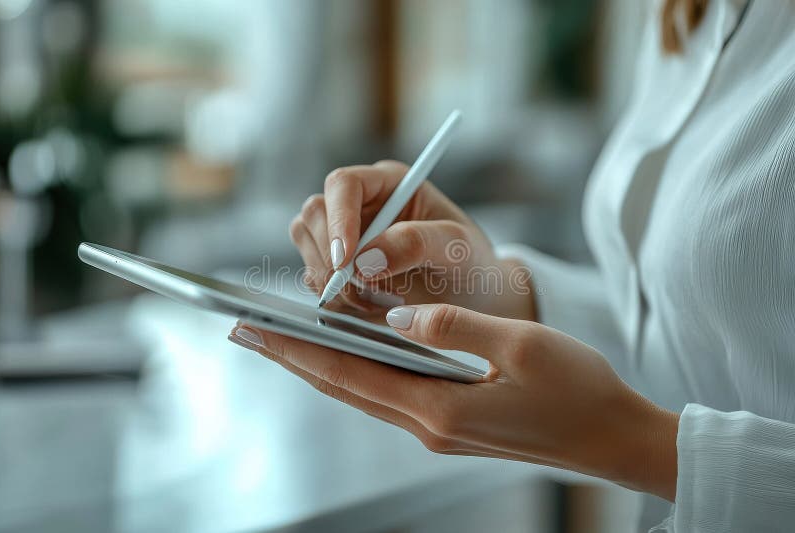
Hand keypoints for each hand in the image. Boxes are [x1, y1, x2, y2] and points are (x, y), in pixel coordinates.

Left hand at [228, 303, 678, 500]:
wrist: (612, 436)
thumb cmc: (578, 388)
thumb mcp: (521, 345)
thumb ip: (455, 327)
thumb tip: (399, 318)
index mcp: (439, 407)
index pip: (349, 372)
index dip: (299, 347)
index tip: (255, 327)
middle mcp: (428, 425)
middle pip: (343, 386)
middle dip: (292, 357)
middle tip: (248, 331)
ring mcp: (437, 429)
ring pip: (361, 392)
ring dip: (318, 364)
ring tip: (282, 340)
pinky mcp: (450, 423)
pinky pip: (386, 395)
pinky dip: (354, 372)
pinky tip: (345, 356)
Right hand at [289, 160, 534, 319]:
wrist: (471, 297)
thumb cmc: (470, 262)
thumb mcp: (458, 247)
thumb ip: (416, 243)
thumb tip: (365, 259)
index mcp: (388, 184)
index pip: (344, 184)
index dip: (338, 219)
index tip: (347, 260)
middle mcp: (359, 205)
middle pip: (314, 214)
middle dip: (331, 257)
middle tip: (361, 290)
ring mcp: (343, 236)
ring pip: (307, 247)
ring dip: (333, 281)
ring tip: (377, 300)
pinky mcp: (336, 268)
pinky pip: (313, 279)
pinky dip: (335, 299)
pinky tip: (369, 307)